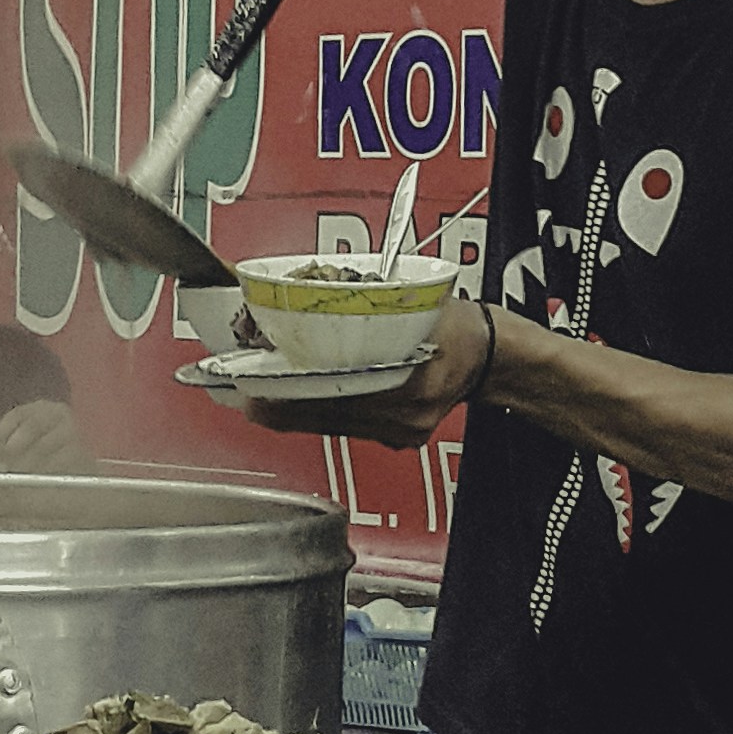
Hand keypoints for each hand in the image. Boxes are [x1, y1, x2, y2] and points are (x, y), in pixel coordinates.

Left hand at [225, 291, 493, 450]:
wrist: (495, 356)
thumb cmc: (458, 324)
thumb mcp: (418, 303)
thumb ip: (369, 304)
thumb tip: (311, 295)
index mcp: (410, 381)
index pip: (334, 393)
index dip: (288, 391)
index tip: (253, 387)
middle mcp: (401, 415)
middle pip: (323, 413)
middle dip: (277, 401)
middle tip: (238, 391)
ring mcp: (398, 432)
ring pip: (329, 425)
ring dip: (291, 408)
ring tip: (253, 394)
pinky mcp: (395, 437)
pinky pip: (344, 427)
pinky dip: (317, 412)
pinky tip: (293, 402)